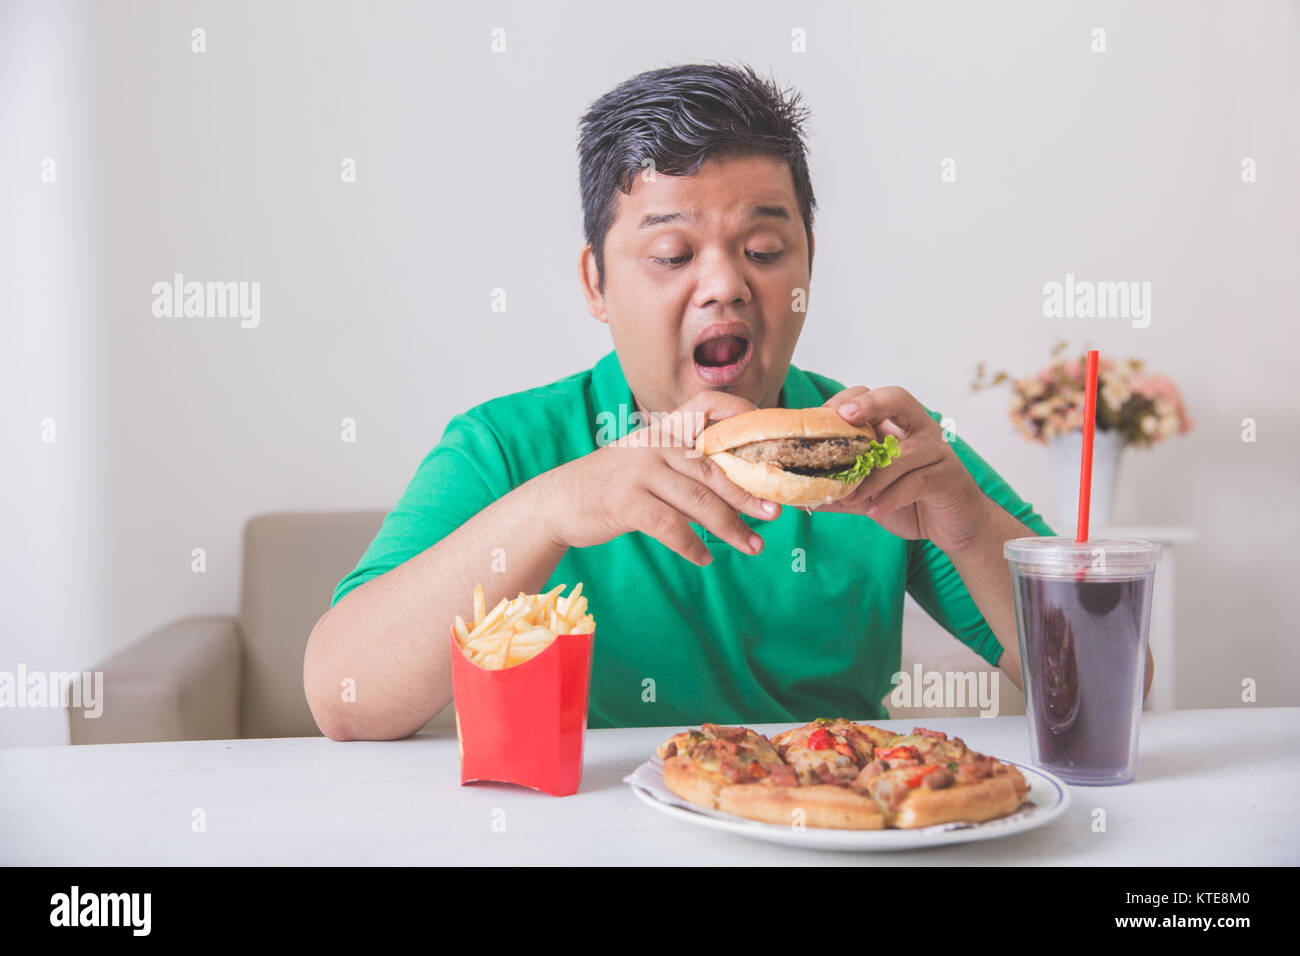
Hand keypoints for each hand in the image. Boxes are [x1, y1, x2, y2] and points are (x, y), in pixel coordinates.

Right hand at [538, 391, 782, 564]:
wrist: (558, 501)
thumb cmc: (613, 486)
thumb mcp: (648, 466)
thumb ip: (685, 472)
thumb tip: (737, 496)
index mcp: (663, 432)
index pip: (707, 406)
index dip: (739, 413)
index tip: (767, 435)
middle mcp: (653, 445)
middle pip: (712, 468)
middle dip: (747, 493)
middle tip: (774, 513)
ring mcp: (638, 472)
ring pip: (697, 499)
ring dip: (729, 526)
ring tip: (752, 545)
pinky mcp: (625, 501)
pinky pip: (669, 525)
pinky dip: (690, 545)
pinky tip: (703, 558)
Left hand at [815, 386, 990, 554]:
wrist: (954, 526)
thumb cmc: (912, 502)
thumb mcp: (869, 494)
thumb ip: (840, 490)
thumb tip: (801, 497)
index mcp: (899, 426)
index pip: (873, 396)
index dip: (848, 401)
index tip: (822, 416)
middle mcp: (920, 430)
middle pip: (898, 399)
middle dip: (870, 404)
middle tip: (844, 417)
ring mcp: (937, 451)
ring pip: (904, 451)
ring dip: (873, 474)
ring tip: (851, 496)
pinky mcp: (948, 476)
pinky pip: (917, 481)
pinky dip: (892, 496)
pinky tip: (874, 510)